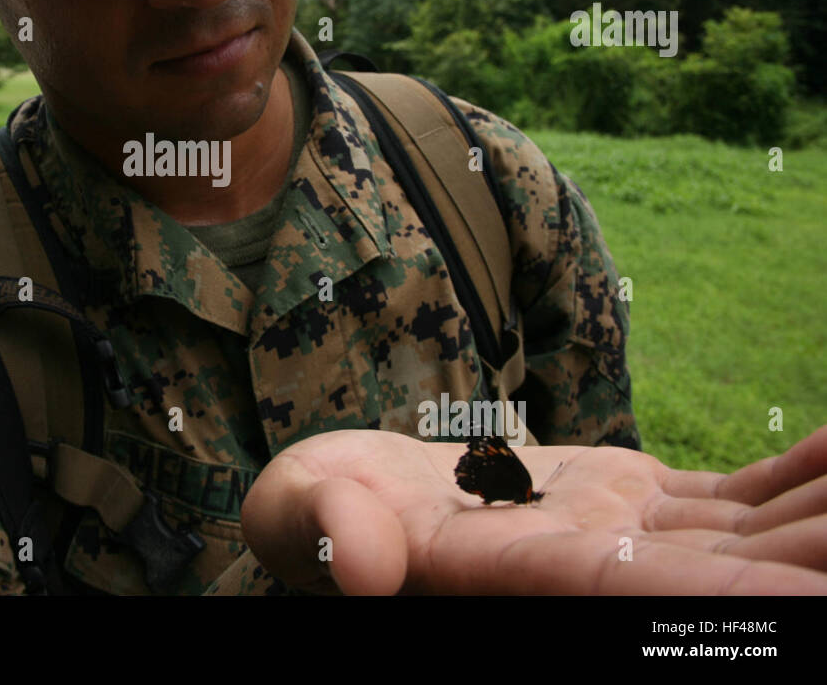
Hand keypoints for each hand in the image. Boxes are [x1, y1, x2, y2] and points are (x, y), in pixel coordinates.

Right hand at [240, 425, 826, 594]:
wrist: (352, 497)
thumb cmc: (314, 510)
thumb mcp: (303, 511)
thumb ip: (329, 530)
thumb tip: (358, 564)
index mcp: (514, 581)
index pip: (632, 598)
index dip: (728, 602)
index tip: (811, 592)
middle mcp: (587, 576)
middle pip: (724, 579)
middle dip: (808, 558)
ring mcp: (621, 543)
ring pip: (748, 539)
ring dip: (820, 514)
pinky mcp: (633, 506)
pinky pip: (735, 498)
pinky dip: (797, 477)